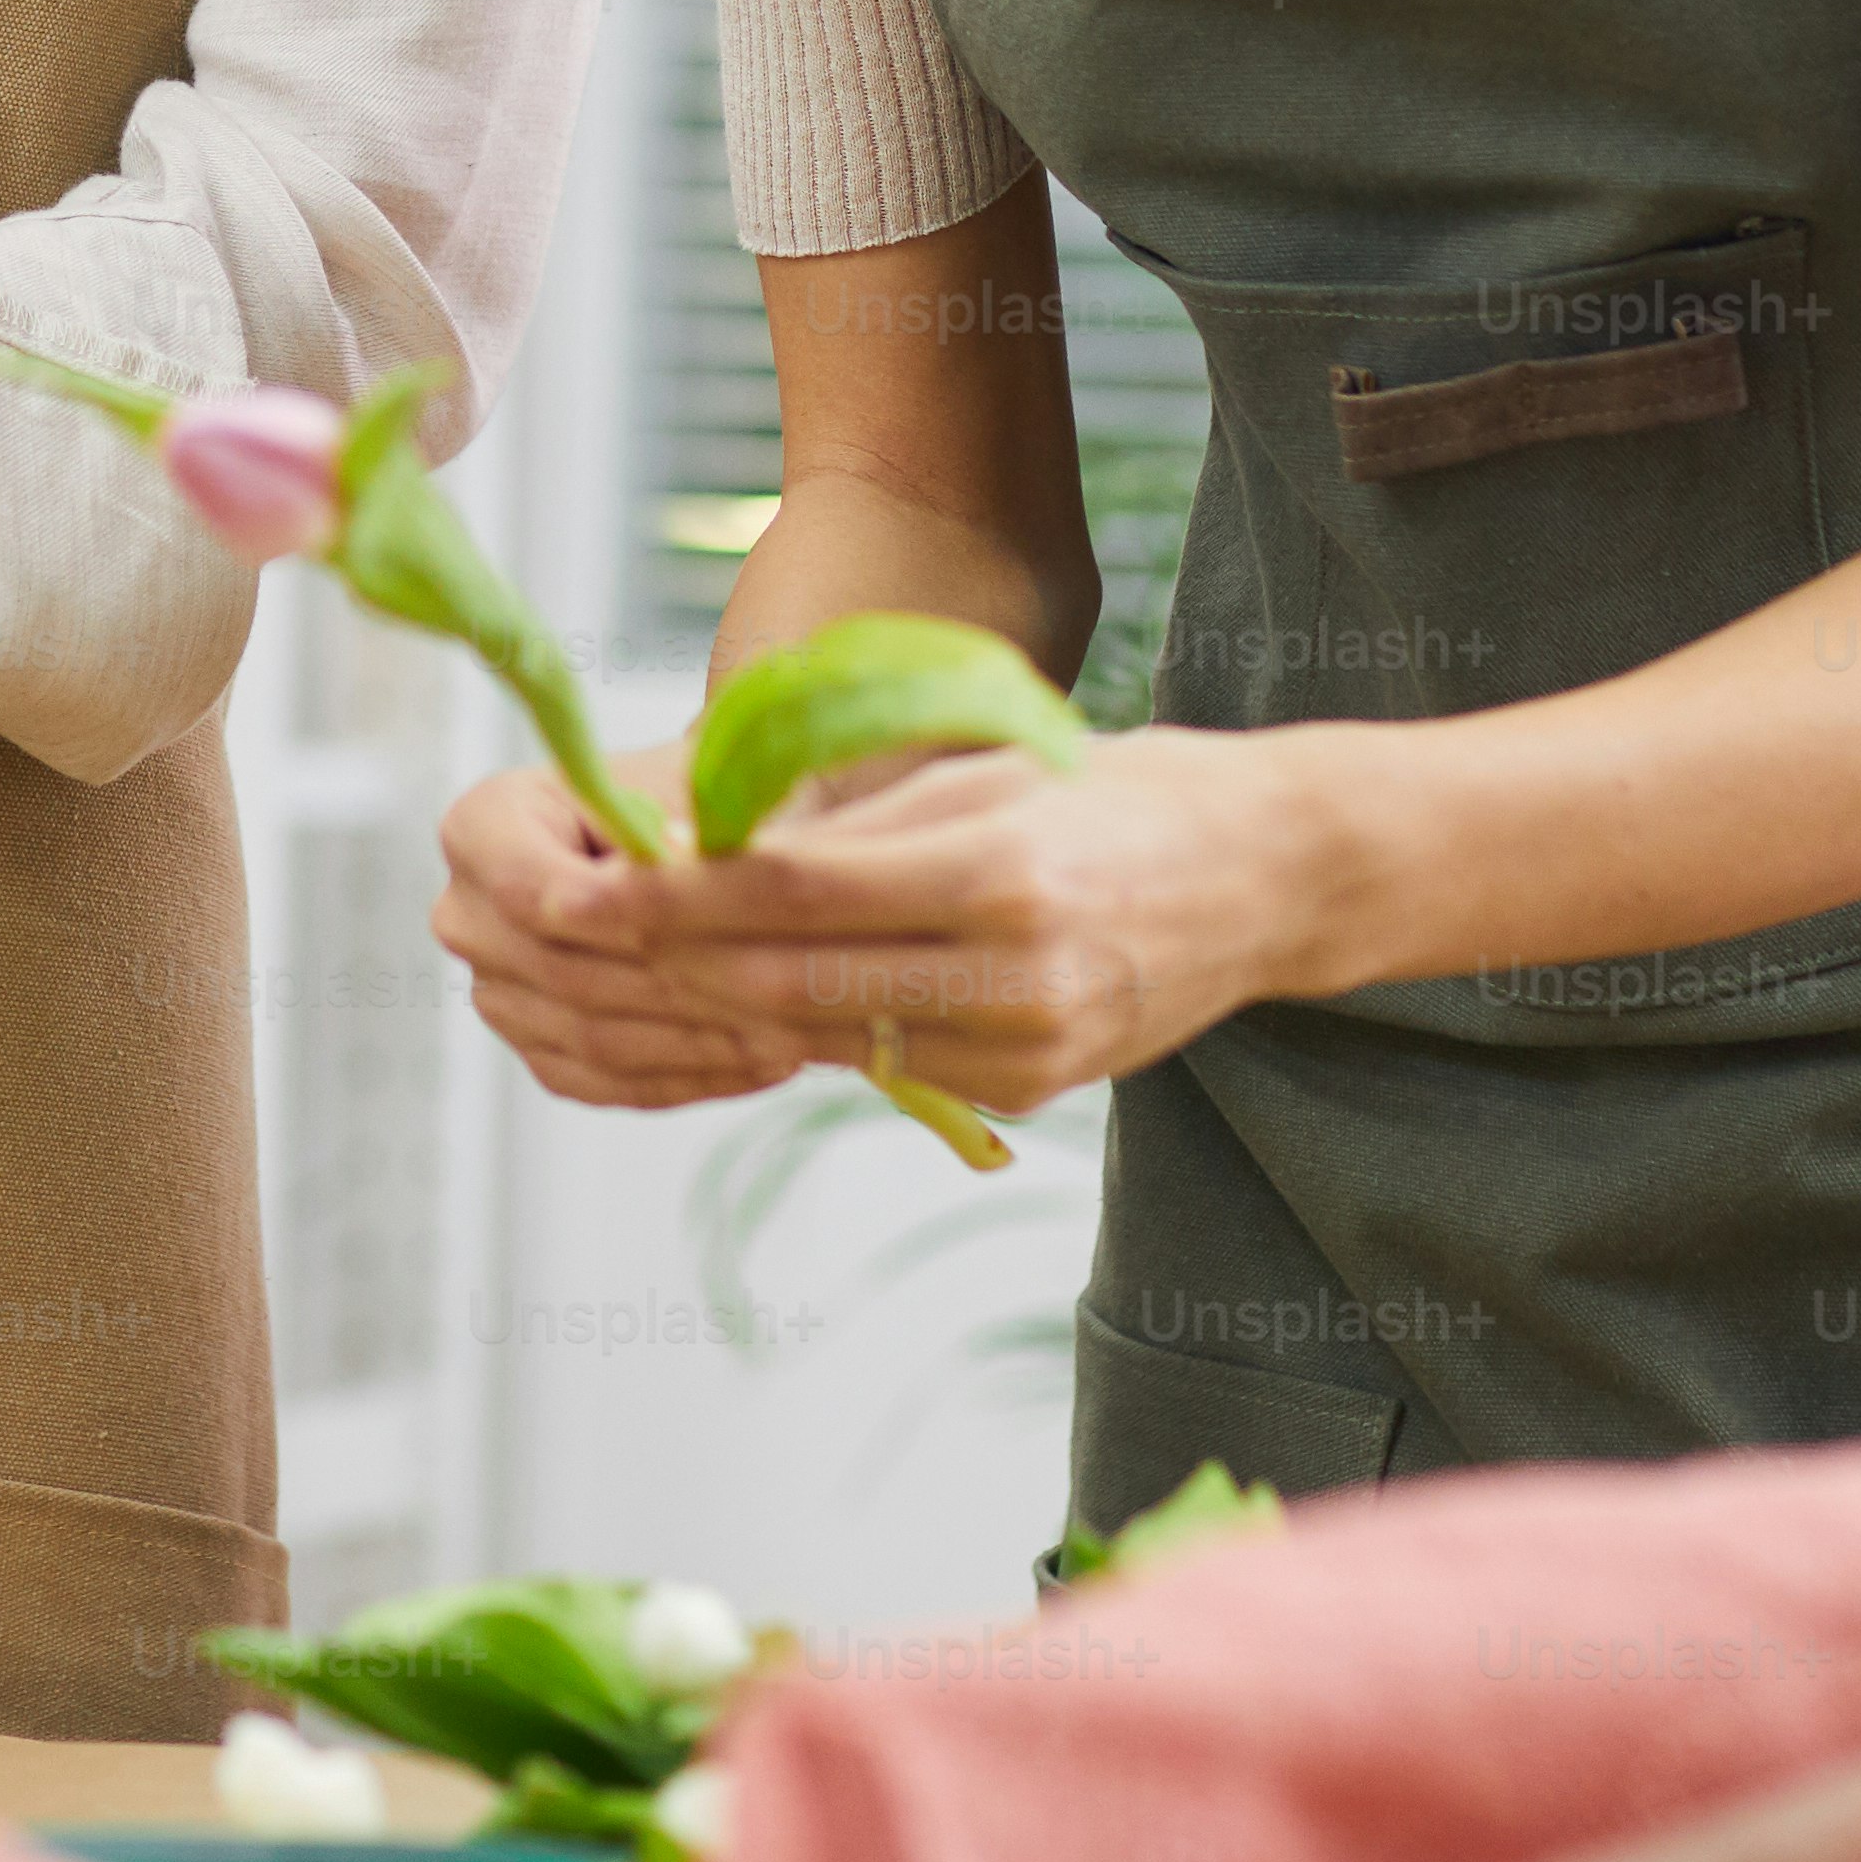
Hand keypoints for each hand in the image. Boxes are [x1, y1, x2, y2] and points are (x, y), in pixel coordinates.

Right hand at [428, 746, 779, 1110]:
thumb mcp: (690, 791)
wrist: (683, 842)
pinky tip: (762, 1063)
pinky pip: (607, 1082)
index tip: (705, 923)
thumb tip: (683, 861)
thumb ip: (680, 828)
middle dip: (676, 986)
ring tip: (791, 1035)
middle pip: (565, 972)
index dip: (614, 913)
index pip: (531, 887)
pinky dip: (688, 1078)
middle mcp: (466, 913)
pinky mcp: (535, 1048)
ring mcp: (494, 991)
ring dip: (696, 1044)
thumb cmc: (687, 802)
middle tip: (778, 998)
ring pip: (594, 1037)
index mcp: (482, 826)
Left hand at [611, 728, 1314, 1115]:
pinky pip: (891, 1068)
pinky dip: (819, 1031)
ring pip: (830, 1039)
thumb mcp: (986, 771)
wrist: (1266, 877)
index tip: (605, 880)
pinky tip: (767, 994)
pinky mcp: (1033, 1090)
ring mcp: (1027, 1047)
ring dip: (734, 1002)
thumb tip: (711, 848)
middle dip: (682, 960)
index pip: (799, 895)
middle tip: (595, 931)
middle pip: (797, 981)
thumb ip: (856, 825)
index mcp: (1001, 871)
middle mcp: (1016, 974)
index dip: (686, 894)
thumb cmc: (1116, 794)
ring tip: (658, 963)